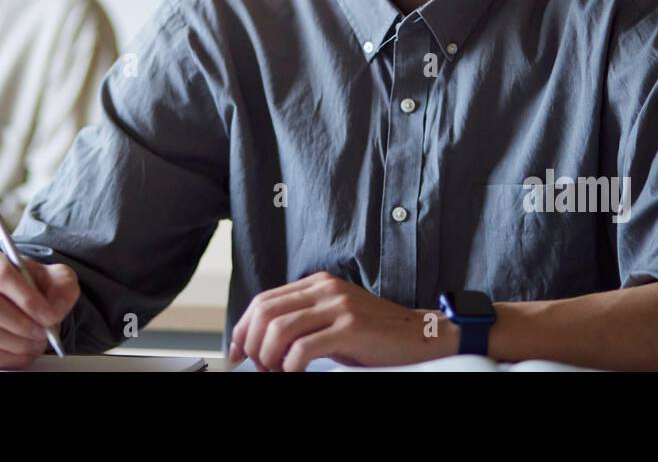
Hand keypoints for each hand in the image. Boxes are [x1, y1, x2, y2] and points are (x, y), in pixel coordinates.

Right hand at [0, 248, 79, 369]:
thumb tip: (53, 311)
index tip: (48, 315)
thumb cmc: (36, 286)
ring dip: (17, 342)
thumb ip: (61, 287)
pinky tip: (25, 350)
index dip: (27, 298)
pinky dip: (10, 357)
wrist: (21, 301)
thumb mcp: (55, 278)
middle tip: (43, 332)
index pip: (2, 274)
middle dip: (20, 323)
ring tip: (37, 341)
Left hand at [228, 272, 459, 370]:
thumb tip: (260, 343)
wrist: (420, 337)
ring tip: (276, 373)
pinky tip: (296, 373)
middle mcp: (325, 288)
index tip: (236, 354)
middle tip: (259, 369)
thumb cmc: (374, 336)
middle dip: (252, 345)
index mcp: (318, 284)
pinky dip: (290, 366)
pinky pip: (303, 347)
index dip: (243, 328)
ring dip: (269, 357)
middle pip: (266, 312)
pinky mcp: (351, 327)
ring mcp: (339, 305)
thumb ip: (303, 321)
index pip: (264, 301)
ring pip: (280, 329)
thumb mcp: (333, 320)